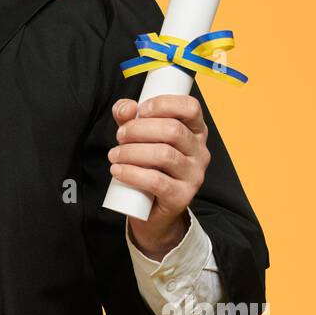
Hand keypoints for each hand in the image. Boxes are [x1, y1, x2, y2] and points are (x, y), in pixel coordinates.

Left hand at [108, 94, 210, 259]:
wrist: (151, 210)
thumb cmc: (148, 165)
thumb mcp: (139, 137)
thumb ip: (129, 117)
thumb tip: (125, 108)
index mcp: (195, 131)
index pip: (191, 107)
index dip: (164, 104)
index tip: (140, 110)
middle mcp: (200, 152)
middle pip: (173, 130)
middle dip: (139, 129)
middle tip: (120, 136)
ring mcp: (194, 175)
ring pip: (164, 155)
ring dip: (132, 151)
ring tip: (114, 155)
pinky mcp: (182, 196)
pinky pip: (157, 181)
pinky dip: (133, 173)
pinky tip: (117, 171)